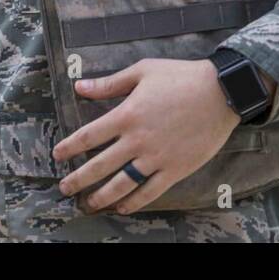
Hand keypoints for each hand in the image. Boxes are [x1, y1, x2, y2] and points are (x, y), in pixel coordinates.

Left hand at [51, 57, 241, 214]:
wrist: (221, 92)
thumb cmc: (181, 77)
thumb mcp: (142, 71)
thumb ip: (109, 83)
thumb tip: (79, 87)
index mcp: (127, 115)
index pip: (89, 136)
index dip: (70, 147)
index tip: (57, 154)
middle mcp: (137, 140)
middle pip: (100, 165)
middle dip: (78, 179)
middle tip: (64, 188)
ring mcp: (156, 157)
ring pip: (122, 184)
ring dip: (102, 197)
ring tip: (88, 204)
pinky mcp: (175, 169)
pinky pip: (150, 192)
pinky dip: (134, 202)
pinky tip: (123, 208)